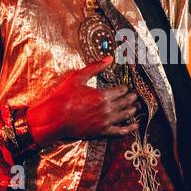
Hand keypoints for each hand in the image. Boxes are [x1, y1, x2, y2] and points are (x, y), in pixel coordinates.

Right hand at [26, 56, 140, 145]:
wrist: (54, 118)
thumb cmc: (63, 97)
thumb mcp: (78, 77)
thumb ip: (95, 67)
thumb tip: (109, 58)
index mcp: (103, 95)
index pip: (122, 90)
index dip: (125, 88)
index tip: (126, 87)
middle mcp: (107, 109)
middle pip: (126, 102)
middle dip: (132, 98)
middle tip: (136, 96)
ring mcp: (105, 122)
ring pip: (125, 115)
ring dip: (133, 110)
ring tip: (136, 106)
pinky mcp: (101, 132)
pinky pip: (120, 131)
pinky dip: (129, 128)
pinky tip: (135, 125)